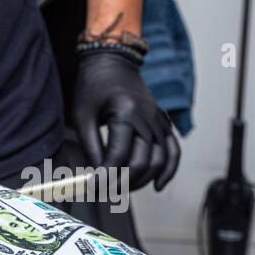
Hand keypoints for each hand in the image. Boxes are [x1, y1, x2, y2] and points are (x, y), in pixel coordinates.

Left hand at [71, 49, 180, 191]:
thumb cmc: (92, 87)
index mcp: (125, 112)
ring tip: (121, 189)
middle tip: (104, 192)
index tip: (92, 188)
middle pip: (141, 162)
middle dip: (122, 183)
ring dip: (142, 181)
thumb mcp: (82, 114)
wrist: (112, 62)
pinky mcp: (164, 122)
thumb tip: (96, 177)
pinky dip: (169, 171)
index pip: (118, 156)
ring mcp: (159, 120)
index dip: (105, 177)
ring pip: (159, 161)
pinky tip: (157, 186)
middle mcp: (148, 117)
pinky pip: (173, 151)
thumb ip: (90, 147)